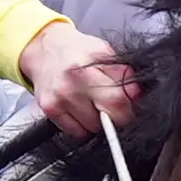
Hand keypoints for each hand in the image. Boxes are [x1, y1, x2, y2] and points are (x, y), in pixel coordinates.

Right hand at [15, 18, 138, 135]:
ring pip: (91, 129)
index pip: (117, 100)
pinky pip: (75, 132)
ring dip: (97, 121)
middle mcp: (71, 86)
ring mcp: (58, 100)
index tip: (129, 105)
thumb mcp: (104, 52)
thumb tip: (136, 95)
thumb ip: (122, 73)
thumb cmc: (77, 51)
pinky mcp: (49, 110)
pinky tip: (79, 109)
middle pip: (105, 119)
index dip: (128, 107)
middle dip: (115, 117)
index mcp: (88, 69)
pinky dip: (81, 125)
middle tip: (112, 106)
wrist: (44, 49)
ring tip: (92, 103)